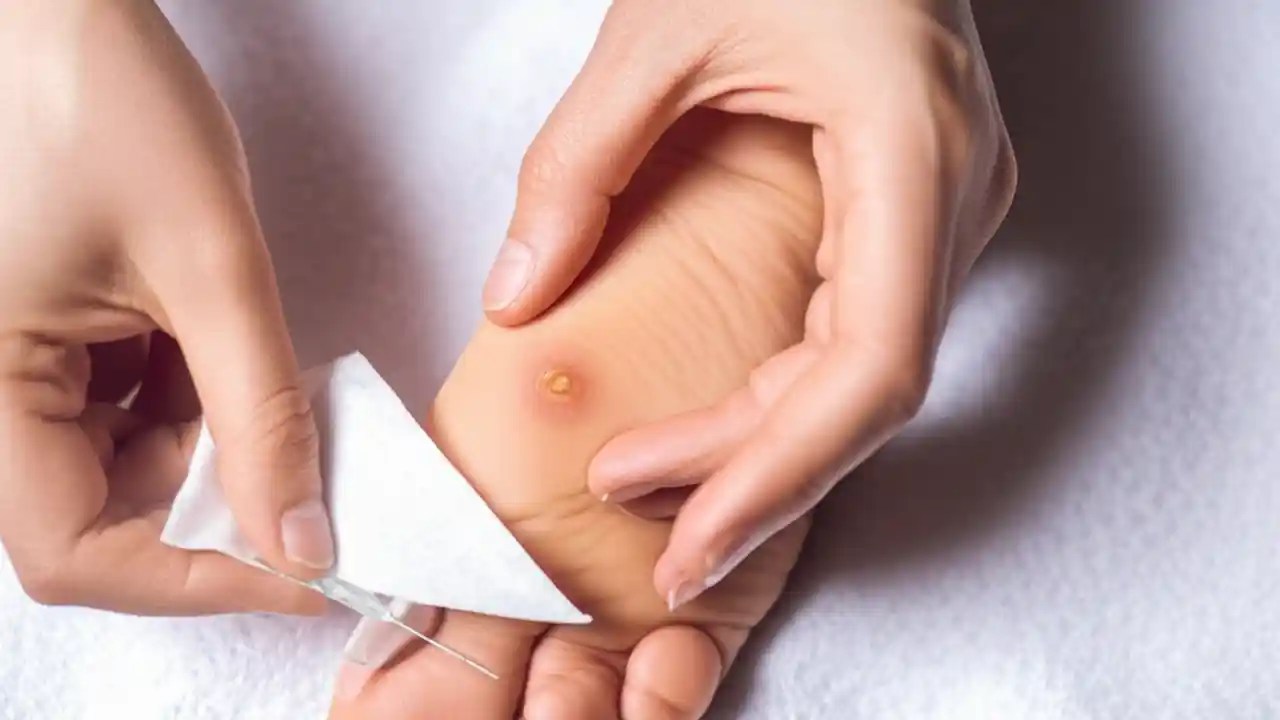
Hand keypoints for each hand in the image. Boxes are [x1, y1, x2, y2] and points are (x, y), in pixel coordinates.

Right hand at [0, 0, 330, 614]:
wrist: (58, 1)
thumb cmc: (103, 98)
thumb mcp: (207, 266)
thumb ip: (261, 415)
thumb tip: (304, 542)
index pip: (74, 552)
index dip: (193, 576)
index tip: (304, 570)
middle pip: (102, 515)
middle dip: (217, 511)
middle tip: (317, 489)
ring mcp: (19, 359)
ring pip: (123, 463)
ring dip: (217, 455)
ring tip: (290, 413)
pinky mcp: (54, 328)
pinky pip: (128, 404)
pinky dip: (201, 403)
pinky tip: (247, 366)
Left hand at [483, 0, 1016, 606]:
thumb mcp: (658, 30)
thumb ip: (578, 167)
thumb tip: (516, 298)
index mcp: (910, 151)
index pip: (872, 367)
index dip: (780, 473)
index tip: (691, 540)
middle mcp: (952, 197)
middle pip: (867, 390)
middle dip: (756, 476)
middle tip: (654, 536)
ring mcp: (944, 207)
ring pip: (866, 374)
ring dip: (765, 442)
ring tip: (656, 483)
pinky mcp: (911, 209)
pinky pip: (857, 331)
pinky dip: (784, 390)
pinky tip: (714, 420)